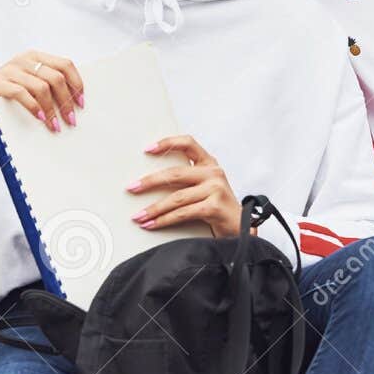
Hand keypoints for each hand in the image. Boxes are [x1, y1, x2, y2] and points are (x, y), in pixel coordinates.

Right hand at [0, 50, 84, 132]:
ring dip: (52, 109)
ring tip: (55, 125)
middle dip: (66, 101)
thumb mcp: (28, 85)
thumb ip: (47, 87)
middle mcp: (24, 60)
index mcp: (36, 57)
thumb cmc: (7, 93)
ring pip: (42, 87)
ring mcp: (10, 70)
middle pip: (56, 78)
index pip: (65, 64)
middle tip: (70, 119)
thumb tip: (73, 105)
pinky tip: (40, 118)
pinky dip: (34, 107)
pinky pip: (21, 93)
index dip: (76, 83)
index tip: (82, 103)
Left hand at [126, 135, 240, 237]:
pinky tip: (152, 224)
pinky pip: (183, 213)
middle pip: (175, 173)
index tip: (147, 150)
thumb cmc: (217, 209)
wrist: (241, 230)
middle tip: (132, 188)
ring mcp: (216, 189)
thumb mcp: (204, 189)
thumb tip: (149, 183)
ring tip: (138, 216)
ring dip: (154, 208)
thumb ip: (186, 181)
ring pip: (177, 197)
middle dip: (150, 182)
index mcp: (210, 164)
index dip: (167, 143)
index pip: (188, 143)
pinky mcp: (215, 207)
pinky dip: (164, 220)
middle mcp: (214, 173)